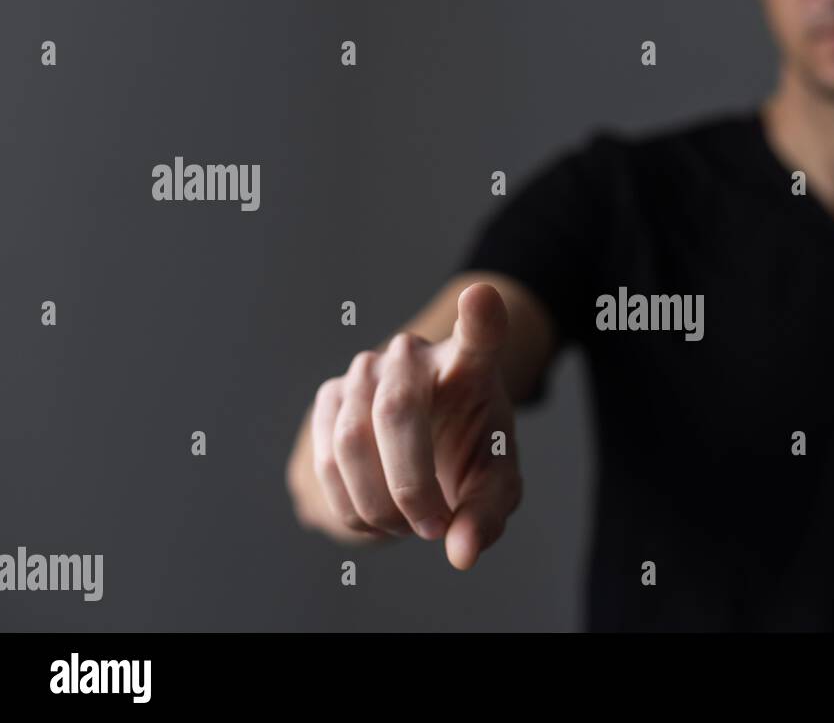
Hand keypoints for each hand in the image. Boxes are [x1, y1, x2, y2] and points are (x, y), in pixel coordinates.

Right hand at [300, 283, 521, 569]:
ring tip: (407, 524)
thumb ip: (487, 515)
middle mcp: (411, 354)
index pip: (479, 332)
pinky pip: (323, 464)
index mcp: (469, 363)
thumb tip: (460, 552)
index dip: (479, 318)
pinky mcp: (328, 397)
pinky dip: (351, 507)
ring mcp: (363, 371)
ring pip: (349, 445)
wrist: (420, 444)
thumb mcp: (493, 484)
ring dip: (378, 505)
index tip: (482, 299)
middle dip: (410, 486)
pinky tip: (376, 515)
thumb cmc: (466, 455)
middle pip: (394, 410)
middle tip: (432, 528)